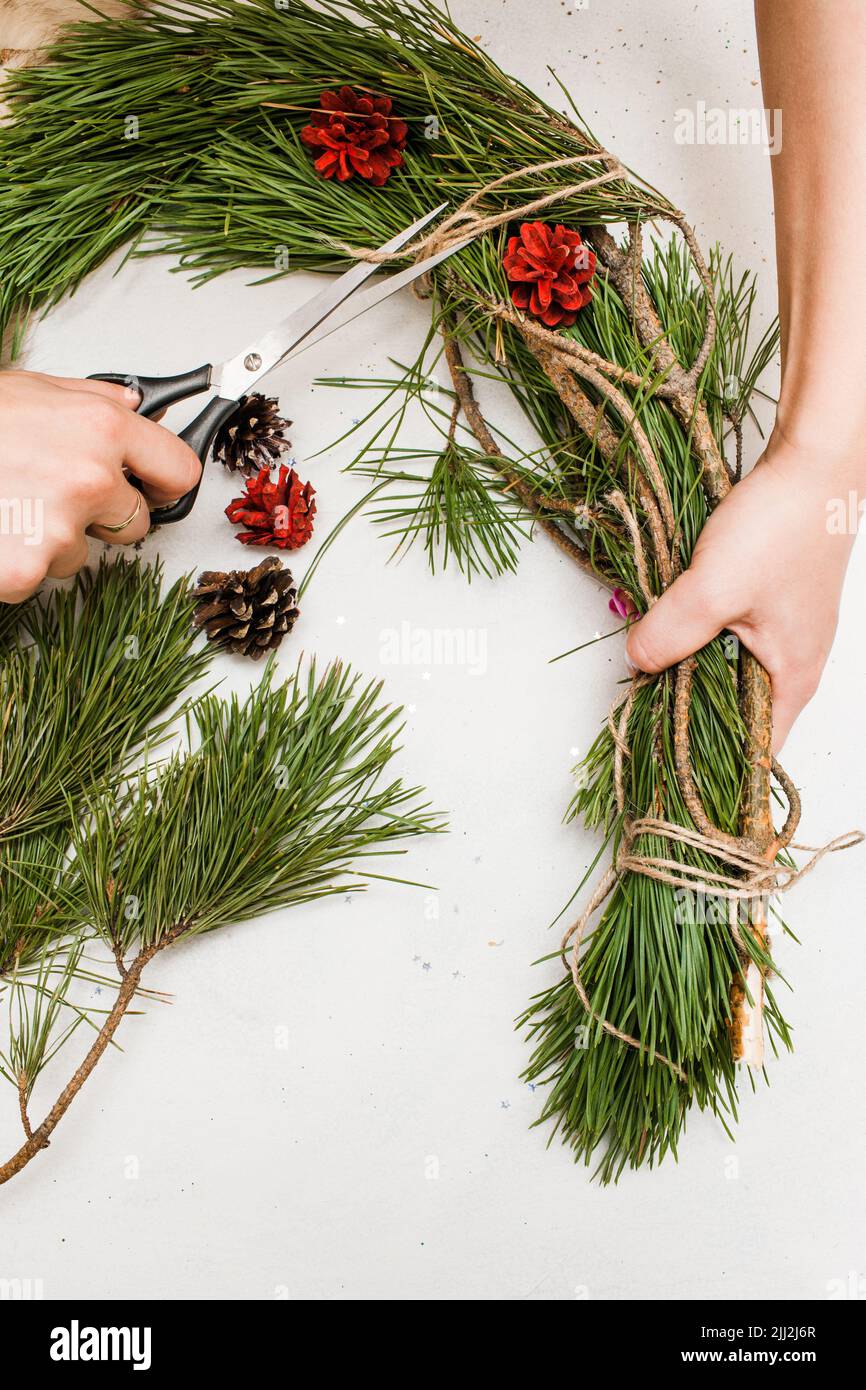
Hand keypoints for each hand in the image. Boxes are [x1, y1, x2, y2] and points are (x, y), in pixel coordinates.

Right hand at [0, 370, 200, 603]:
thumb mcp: (30, 388)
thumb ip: (90, 400)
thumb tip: (132, 404)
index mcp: (101, 428)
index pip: (179, 470)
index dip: (163, 483)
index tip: (152, 488)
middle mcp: (90, 477)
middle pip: (135, 524)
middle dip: (102, 517)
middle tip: (49, 494)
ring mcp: (60, 527)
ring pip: (79, 554)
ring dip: (50, 539)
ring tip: (7, 504)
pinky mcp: (26, 568)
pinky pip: (36, 578)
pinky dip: (14, 563)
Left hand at [625, 434, 857, 751]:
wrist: (813, 461)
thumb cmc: (781, 526)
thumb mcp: (713, 587)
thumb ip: (671, 633)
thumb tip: (637, 661)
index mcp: (790, 682)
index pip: (752, 753)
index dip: (710, 766)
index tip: (663, 763)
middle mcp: (791, 667)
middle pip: (732, 714)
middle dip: (686, 710)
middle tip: (639, 704)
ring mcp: (781, 634)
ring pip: (725, 671)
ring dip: (687, 666)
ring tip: (648, 659)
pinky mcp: (768, 603)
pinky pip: (726, 636)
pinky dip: (696, 634)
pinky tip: (669, 618)